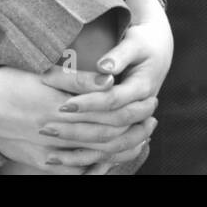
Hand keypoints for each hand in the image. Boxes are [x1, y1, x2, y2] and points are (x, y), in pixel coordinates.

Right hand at [0, 54, 145, 172]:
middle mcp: (55, 131)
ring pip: (94, 155)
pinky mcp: (37, 161)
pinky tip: (108, 160)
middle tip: (153, 119)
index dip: (132, 106)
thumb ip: (78, 79)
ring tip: (140, 139)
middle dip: (134, 128)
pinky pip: (73, 170)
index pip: (108, 110)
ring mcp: (46, 150)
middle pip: (106, 135)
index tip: (150, 99)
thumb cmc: (6, 80)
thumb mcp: (42, 72)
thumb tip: (111, 79)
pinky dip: (95, 167)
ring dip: (121, 148)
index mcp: (59, 105)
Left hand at [41, 0, 171, 172]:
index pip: (113, 101)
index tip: (62, 104)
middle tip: (47, 127)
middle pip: (111, 128)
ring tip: (50, 155)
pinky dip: (92, 161)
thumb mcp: (134, 43)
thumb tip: (103, 67)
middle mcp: (141, 109)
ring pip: (112, 146)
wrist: (158, 50)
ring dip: (82, 152)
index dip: (89, 103)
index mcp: (142, 88)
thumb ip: (119, 55)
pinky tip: (68, 164)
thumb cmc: (142, 42)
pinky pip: (112, 152)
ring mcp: (138, 122)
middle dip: (78, 130)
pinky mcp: (131, 129)